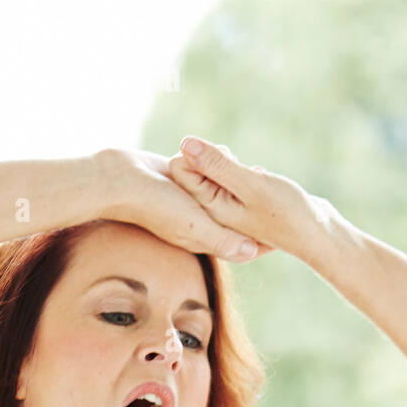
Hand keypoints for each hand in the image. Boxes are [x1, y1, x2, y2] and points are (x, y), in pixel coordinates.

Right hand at [92, 146, 263, 262]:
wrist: (121, 182)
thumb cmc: (157, 206)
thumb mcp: (196, 226)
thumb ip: (223, 240)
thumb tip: (253, 252)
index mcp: (204, 237)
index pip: (239, 244)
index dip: (262, 238)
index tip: (285, 230)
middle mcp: (198, 221)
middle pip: (234, 219)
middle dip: (254, 208)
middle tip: (278, 193)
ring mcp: (189, 201)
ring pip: (222, 194)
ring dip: (238, 182)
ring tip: (260, 171)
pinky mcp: (182, 180)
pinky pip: (208, 175)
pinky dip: (220, 166)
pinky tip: (231, 154)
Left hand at [169, 137, 321, 256]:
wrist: (316, 234)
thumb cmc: (286, 212)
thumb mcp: (251, 184)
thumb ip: (217, 165)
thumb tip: (184, 143)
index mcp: (208, 209)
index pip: (180, 169)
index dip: (197, 154)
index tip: (222, 159)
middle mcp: (213, 211)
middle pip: (194, 169)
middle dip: (215, 158)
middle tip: (239, 167)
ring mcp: (227, 208)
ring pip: (213, 171)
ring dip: (230, 163)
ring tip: (251, 175)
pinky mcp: (240, 203)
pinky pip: (230, 176)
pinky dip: (242, 170)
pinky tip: (259, 179)